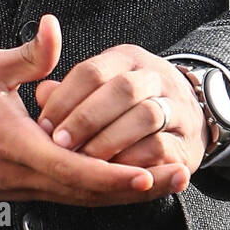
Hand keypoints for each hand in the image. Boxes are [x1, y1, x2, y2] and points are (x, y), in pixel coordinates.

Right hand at [0, 16, 172, 204]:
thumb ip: (27, 55)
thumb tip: (53, 27)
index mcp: (20, 148)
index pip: (75, 171)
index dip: (115, 175)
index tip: (150, 173)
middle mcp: (28, 176)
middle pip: (92, 193)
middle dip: (139, 186)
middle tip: (182, 173)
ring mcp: (28, 188)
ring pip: (86, 197)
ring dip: (127, 190)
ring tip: (169, 177)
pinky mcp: (27, 188)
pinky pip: (73, 194)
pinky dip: (105, 188)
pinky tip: (131, 177)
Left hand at [34, 44, 209, 193]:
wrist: (187, 115)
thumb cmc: (131, 102)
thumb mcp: (103, 84)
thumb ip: (70, 90)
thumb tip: (42, 93)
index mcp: (127, 59)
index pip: (93, 71)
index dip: (65, 98)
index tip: (44, 123)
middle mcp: (154, 77)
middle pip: (122, 90)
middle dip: (87, 119)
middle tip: (61, 143)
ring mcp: (176, 106)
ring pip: (145, 116)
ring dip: (110, 140)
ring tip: (85, 159)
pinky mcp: (186, 140)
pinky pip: (161, 147)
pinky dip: (134, 159)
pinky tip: (113, 170)